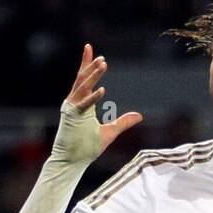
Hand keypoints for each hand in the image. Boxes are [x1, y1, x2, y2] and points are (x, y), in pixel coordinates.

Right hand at [53, 43, 142, 166]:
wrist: (72, 162)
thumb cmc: (86, 149)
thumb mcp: (110, 132)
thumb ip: (123, 122)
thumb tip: (140, 115)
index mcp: (82, 103)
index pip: (84, 79)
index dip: (88, 65)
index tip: (92, 50)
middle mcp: (75, 103)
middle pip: (82, 78)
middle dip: (91, 66)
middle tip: (102, 57)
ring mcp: (72, 109)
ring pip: (82, 87)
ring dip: (92, 75)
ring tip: (103, 64)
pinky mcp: (72, 118)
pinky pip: (84, 105)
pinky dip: (92, 97)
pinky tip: (103, 89)